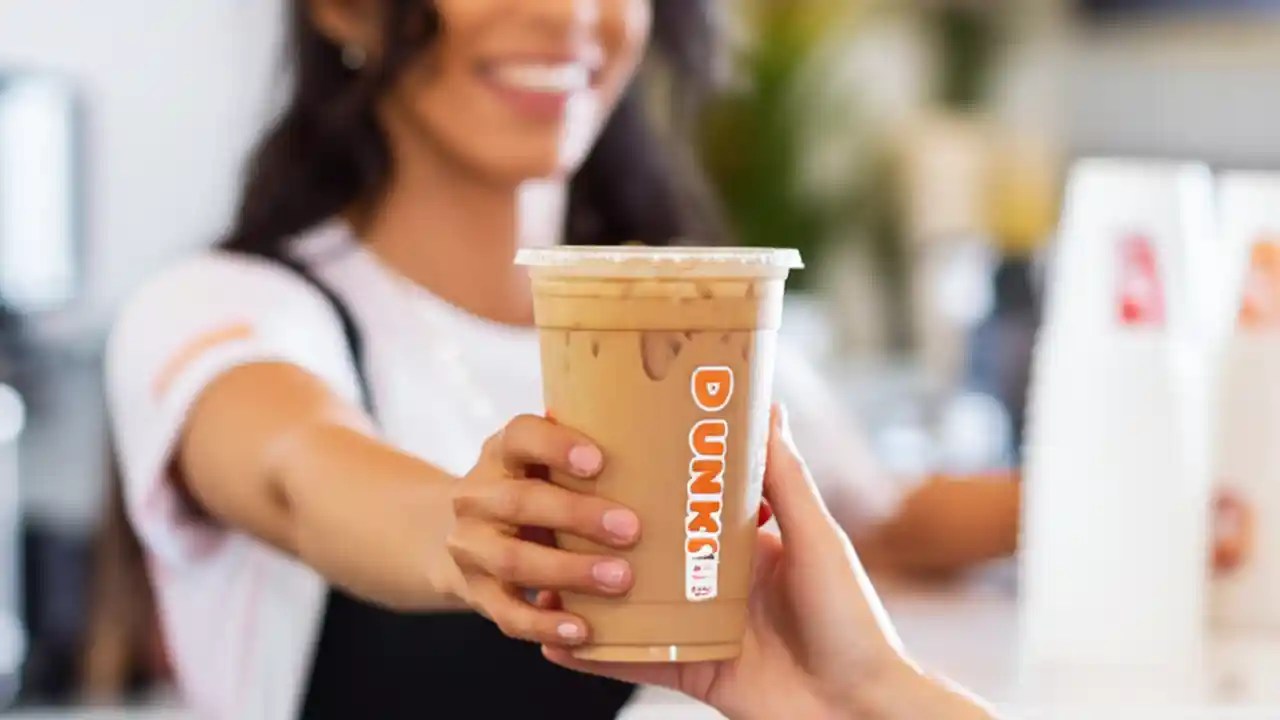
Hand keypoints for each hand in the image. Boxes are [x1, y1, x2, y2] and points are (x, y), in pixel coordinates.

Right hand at [447, 414, 641, 645]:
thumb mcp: (542, 465)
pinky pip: (507, 614)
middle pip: (520, 501)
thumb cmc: (530, 492)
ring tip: (620, 579)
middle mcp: (477, 497)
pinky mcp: (476, 593)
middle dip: (577, 516)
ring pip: (514, 560)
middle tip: (632, 529)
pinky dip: (546, 624)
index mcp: (501, 454)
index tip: (598, 460)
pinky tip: (583, 629)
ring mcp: (471, 548)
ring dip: (570, 571)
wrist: (463, 533)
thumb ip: (586, 460)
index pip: (520, 436)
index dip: (555, 446)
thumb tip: (671, 456)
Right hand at [541, 406, 994, 719]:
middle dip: (607, 530)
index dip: (655, 475)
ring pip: (632, 603)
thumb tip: (768, 407)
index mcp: (749, 542)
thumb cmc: (853, 619)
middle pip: (651, 549)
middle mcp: (718, 581)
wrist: (859, 709)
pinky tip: (558, 637)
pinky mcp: (692, 669)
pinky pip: (634, 659)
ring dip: (590, 589)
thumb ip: (787, 481)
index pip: (691, 498)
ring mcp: (700, 626)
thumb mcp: (818, 538)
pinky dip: (596, 652)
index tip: (614, 446)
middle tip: (559, 503)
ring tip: (543, 567)